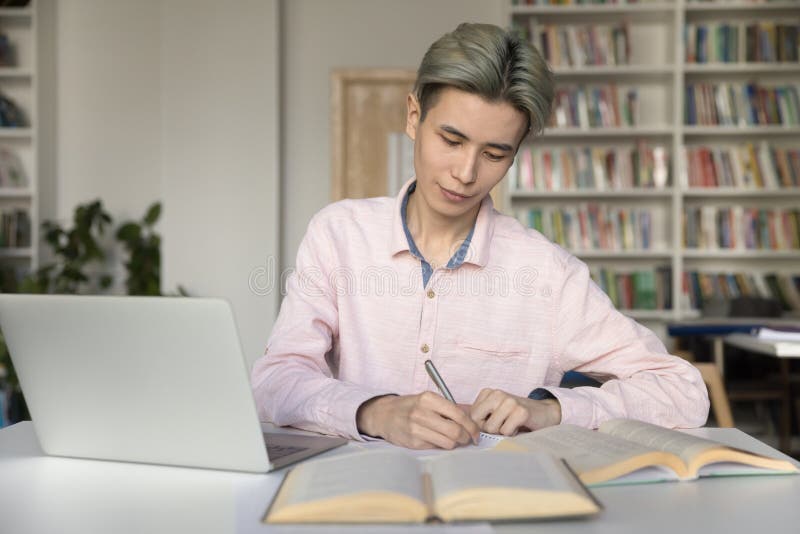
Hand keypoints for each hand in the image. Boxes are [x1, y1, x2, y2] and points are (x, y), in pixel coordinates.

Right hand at [356, 392, 480, 448]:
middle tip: (467, 439)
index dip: (471, 426)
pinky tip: (437, 440)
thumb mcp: (427, 400)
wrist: (384, 415)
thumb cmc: (410, 407)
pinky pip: (436, 447)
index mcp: (428, 398)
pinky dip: (441, 445)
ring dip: (455, 444)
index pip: (458, 415)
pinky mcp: (413, 443)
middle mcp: (421, 413)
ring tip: (453, 439)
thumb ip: (449, 407)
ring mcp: (416, 429)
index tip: (476, 433)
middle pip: (455, 431)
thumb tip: (472, 417)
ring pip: (448, 443)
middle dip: (466, 437)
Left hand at [470, 388, 560, 435]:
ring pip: (492, 428)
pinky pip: (506, 432)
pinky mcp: (521, 411)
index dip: (481, 425)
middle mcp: (498, 394)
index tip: (494, 421)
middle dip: (491, 429)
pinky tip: (519, 425)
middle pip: (480, 423)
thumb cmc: (515, 415)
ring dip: (502, 431)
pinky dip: (512, 433)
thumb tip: (462, 429)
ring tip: (512, 423)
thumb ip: (480, 417)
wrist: (543, 413)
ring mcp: (510, 401)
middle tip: (503, 423)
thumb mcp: (495, 412)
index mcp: (488, 392)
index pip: (472, 416)